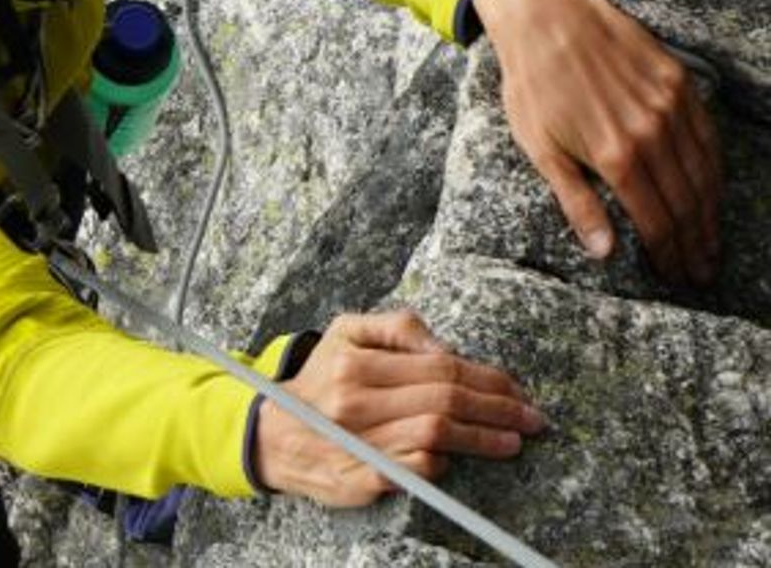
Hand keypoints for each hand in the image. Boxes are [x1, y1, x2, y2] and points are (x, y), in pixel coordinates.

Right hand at [253, 311, 544, 505]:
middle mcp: (354, 401)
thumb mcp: (345, 333)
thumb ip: (395, 327)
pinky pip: (414, 470)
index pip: (439, 366)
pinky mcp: (358, 478)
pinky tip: (456, 459)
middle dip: (497, 409)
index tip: (518, 389)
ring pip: (436, 436)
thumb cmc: (321, 380)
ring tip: (512, 441)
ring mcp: (356, 441)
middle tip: (530, 417)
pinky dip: (442, 464)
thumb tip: (446, 347)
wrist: (273, 434)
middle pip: (444, 400)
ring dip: (482, 439)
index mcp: (354, 362)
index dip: (488, 378)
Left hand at [473, 0, 722, 284]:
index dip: (670, 255)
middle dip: (697, 245)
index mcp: (615, 156)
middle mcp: (651, 135)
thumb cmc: (533, 86)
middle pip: (687, 204)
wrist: (548, 19)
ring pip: (704, 174)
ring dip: (711, 215)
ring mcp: (671, 108)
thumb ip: (576, 201)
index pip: (657, 221)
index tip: (677, 277)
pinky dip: (715, 170)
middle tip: (702, 274)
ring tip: (712, 246)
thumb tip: (605, 252)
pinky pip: (707, 137)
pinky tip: (714, 191)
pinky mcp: (680, 84)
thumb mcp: (540, 148)